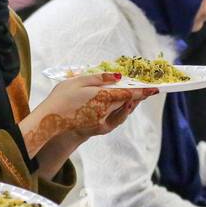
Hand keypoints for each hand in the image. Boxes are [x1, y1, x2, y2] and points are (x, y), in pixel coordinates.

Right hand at [23, 73, 154, 152]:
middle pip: (127, 102)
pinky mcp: (98, 128)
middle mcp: (105, 111)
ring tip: (137, 95)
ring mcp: (102, 122)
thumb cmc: (62, 97)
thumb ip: (99, 78)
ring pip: (122, 111)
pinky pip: (115, 119)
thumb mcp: (78, 81)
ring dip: (130, 103)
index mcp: (101, 98)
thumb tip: (118, 77)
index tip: (155, 88)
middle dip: (137, 95)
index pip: (127, 93)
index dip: (143, 91)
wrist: (50, 119)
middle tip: (147, 88)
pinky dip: (121, 112)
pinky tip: (123, 105)